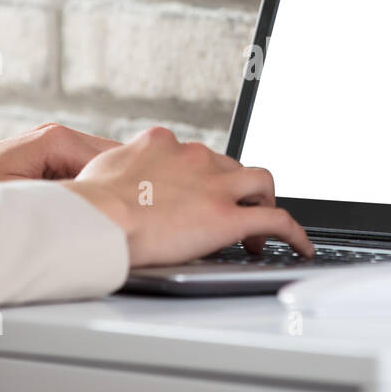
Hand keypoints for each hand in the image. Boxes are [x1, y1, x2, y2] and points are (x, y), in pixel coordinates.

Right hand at [68, 127, 313, 267]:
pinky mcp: (229, 216)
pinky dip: (295, 233)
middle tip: (230, 214)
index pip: (197, 156)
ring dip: (263, 203)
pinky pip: (277, 220)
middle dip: (234, 191)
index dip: (204, 177)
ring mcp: (215, 185)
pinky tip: (301, 247)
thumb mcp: (103, 171)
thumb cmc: (89, 204)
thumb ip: (122, 170)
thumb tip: (116, 179)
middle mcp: (195, 157)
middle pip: (231, 167)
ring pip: (261, 183)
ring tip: (258, 232)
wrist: (98, 220)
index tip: (201, 193)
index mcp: (164, 144)